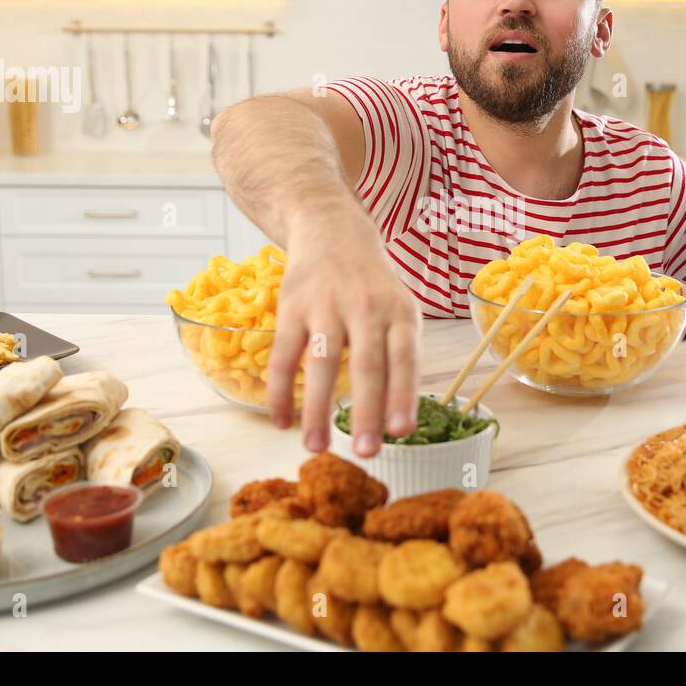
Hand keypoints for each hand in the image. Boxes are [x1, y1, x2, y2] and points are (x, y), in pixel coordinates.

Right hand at [267, 209, 418, 457]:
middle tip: (366, 453)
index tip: (402, 432)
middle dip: (367, 411)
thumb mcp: (398, 310)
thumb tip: (397, 421)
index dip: (404, 394)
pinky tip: (281, 422)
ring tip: (315, 448)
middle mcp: (365, 308)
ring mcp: (326, 306)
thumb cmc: (373, 287)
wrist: (333, 232)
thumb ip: (399, 356)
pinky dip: (280, 390)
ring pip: (322, 363)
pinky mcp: (292, 307)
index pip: (405, 357)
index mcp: (399, 312)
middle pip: (367, 365)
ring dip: (317, 409)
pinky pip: (283, 355)